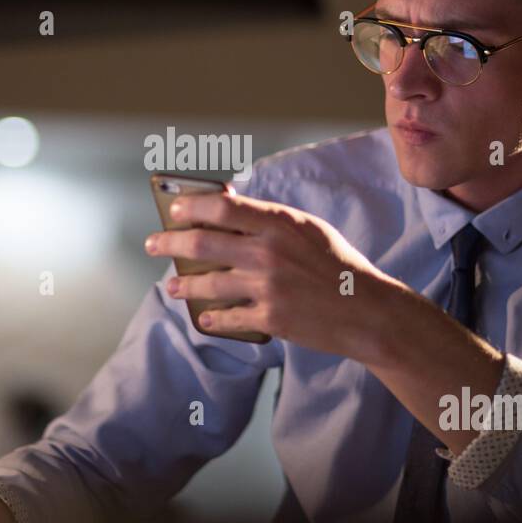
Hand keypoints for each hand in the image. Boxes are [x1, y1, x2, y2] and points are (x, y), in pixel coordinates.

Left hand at [144, 190, 402, 357]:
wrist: (367, 311)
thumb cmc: (337, 265)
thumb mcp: (307, 229)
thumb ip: (269, 219)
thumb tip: (227, 203)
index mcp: (279, 224)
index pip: (222, 207)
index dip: (191, 206)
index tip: (173, 210)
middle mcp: (268, 253)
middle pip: (201, 244)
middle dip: (169, 244)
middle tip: (153, 245)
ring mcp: (266, 288)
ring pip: (207, 284)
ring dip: (182, 285)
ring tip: (172, 286)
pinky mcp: (269, 319)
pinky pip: (226, 317)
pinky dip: (211, 317)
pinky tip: (203, 316)